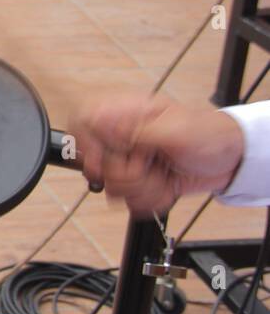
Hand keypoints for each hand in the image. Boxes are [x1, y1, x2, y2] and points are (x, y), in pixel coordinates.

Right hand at [69, 93, 243, 215]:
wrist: (231, 161)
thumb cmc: (210, 136)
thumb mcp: (174, 131)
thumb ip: (137, 132)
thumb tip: (106, 130)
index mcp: (127, 114)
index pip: (82, 121)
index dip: (84, 143)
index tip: (101, 160)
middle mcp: (123, 138)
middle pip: (94, 163)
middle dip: (125, 173)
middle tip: (148, 165)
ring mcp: (129, 160)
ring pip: (110, 186)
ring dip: (141, 188)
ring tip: (162, 176)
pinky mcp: (137, 181)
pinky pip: (126, 199)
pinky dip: (148, 199)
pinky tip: (164, 185)